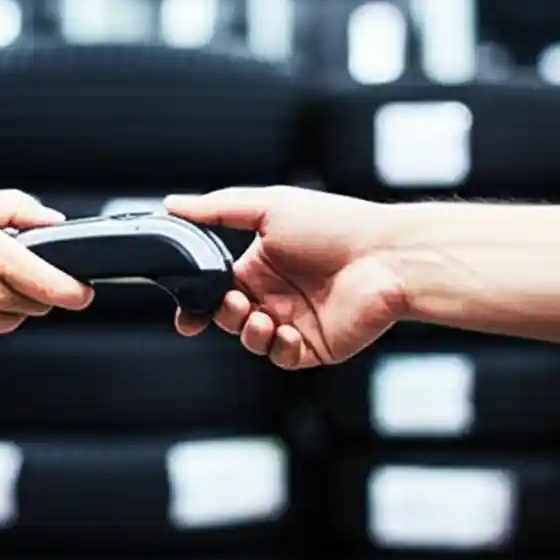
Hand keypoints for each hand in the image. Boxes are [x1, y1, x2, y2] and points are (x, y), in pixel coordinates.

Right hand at [165, 186, 406, 369]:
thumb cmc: (336, 225)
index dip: (197, 301)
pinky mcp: (315, 346)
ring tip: (261, 317)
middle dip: (222, 315)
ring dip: (247, 332)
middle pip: (229, 317)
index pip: (218, 287)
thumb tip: (174, 203)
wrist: (385, 258)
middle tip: (234, 303)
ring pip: (252, 339)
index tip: (184, 311)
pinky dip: (276, 347)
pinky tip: (284, 330)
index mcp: (262, 264)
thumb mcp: (269, 206)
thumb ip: (217, 209)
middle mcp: (276, 294)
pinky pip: (282, 356)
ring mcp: (295, 321)